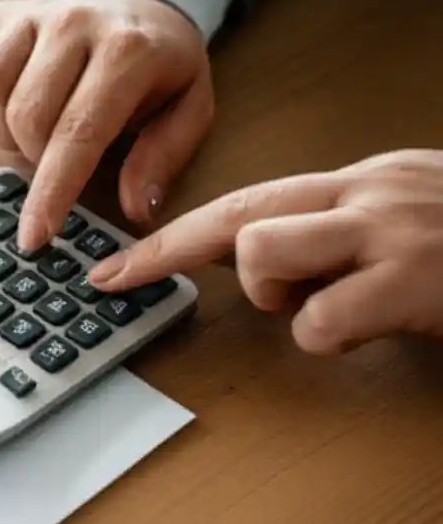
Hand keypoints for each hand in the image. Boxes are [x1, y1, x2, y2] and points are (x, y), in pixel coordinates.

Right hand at [0, 0, 214, 251]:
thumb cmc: (156, 63)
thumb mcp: (187, 108)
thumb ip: (163, 157)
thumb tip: (135, 208)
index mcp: (127, 50)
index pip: (78, 132)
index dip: (51, 192)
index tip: (35, 237)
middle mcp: (73, 23)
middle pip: (25, 115)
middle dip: (33, 158)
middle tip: (54, 158)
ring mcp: (27, 15)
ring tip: (26, 133)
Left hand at [89, 149, 442, 353]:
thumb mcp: (401, 224)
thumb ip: (332, 236)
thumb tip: (258, 266)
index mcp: (359, 183)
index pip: (240, 203)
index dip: (168, 239)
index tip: (110, 270)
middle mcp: (367, 195)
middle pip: (239, 223)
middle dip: (211, 268)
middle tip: (244, 294)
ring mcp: (389, 234)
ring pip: (265, 257)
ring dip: (287, 302)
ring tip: (345, 308)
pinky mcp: (414, 281)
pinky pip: (322, 323)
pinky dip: (335, 340)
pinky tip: (385, 329)